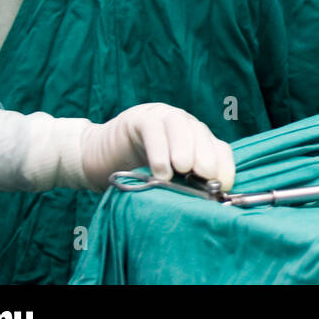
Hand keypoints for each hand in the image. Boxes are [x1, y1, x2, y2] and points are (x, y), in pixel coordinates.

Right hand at [0, 103, 234, 193]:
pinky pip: (153, 130)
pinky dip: (159, 151)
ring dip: (185, 149)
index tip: (223, 187)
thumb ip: (183, 183)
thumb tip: (207, 201)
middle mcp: (182, 124)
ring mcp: (160, 116)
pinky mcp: (138, 118)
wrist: (94, 159)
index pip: (218, 147)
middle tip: (206, 177)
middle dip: (207, 156)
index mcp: (194, 139)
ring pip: (180, 126)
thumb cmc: (133, 173)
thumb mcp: (164, 179)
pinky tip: (160, 172)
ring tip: (184, 170)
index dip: (224, 165)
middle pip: (202, 134)